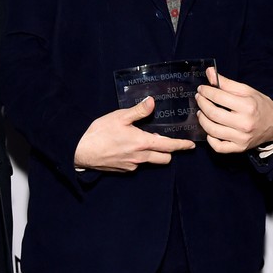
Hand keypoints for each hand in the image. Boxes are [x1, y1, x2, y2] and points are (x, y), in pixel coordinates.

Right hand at [74, 97, 195, 171]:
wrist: (80, 151)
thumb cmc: (99, 133)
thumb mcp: (119, 117)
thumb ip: (138, 111)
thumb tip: (152, 102)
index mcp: (142, 143)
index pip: (169, 146)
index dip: (182, 145)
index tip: (191, 145)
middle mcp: (140, 157)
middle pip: (164, 158)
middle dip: (169, 152)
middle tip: (166, 141)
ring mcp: (132, 166)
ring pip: (151, 162)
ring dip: (153, 154)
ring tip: (145, 142)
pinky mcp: (124, 170)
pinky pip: (138, 165)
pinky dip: (139, 158)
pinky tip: (128, 148)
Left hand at [195, 67, 272, 153]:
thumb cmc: (259, 105)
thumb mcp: (246, 90)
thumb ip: (227, 83)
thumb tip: (209, 72)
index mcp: (247, 106)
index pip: (219, 97)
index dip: (206, 91)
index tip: (202, 89)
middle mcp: (244, 123)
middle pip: (214, 114)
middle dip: (202, 104)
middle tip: (199, 98)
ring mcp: (241, 138)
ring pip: (213, 131)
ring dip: (202, 120)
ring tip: (201, 112)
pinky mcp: (239, 148)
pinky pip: (219, 147)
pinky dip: (210, 140)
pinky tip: (209, 131)